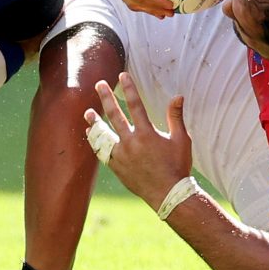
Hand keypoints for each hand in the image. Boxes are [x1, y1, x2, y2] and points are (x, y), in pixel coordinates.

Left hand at [84, 72, 193, 205]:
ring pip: (104, 135)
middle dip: (106, 98)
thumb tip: (178, 96)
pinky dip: (96, 143)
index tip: (122, 75)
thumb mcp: (181, 140)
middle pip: (115, 115)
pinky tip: (91, 136)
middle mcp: (131, 143)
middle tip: (99, 84)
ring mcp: (122, 156)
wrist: (168, 194)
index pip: (135, 105)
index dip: (129, 88)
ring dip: (95, 123)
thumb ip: (176, 117)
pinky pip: (103, 152)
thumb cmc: (177, 166)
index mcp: (147, 134)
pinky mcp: (117, 168)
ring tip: (87, 112)